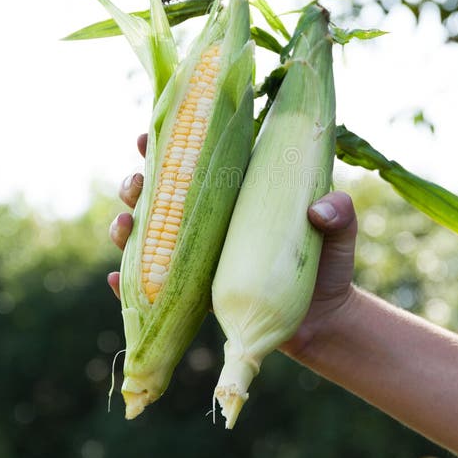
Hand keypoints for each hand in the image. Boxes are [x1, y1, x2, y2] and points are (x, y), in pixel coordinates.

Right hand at [107, 137, 358, 358]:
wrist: (325, 321)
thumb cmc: (330, 265)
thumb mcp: (341, 231)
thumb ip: (340, 212)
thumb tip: (317, 210)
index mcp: (237, 194)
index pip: (195, 162)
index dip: (164, 146)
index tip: (142, 137)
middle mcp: (211, 222)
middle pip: (160, 195)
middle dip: (136, 184)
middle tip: (134, 184)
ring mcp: (200, 258)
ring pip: (148, 236)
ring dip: (124, 227)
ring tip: (123, 227)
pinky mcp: (196, 294)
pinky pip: (154, 288)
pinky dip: (129, 284)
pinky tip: (116, 279)